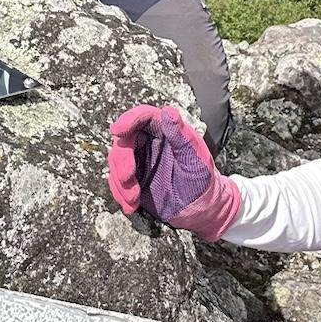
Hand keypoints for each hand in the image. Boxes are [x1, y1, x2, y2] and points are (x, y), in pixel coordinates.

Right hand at [106, 104, 242, 240]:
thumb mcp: (195, 158)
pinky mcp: (134, 178)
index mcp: (166, 131)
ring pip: (117, 161)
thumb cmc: (203, 180)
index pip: (144, 117)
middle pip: (125, 140)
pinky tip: (130, 205)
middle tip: (127, 178)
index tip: (117, 131)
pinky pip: (117, 181)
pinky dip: (120, 194)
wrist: (201, 210)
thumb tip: (169, 112)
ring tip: (133, 198)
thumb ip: (181, 135)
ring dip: (120, 181)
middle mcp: (150, 142)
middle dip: (122, 159)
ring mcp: (140, 160)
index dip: (128, 120)